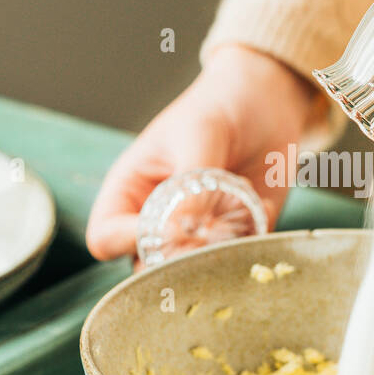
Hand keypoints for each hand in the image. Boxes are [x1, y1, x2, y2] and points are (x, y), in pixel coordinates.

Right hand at [86, 44, 315, 259]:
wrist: (268, 100)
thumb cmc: (218, 108)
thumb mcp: (200, 136)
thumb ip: (190, 186)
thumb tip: (181, 235)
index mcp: (131, 194)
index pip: (105, 238)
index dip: (128, 241)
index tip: (167, 227)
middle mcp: (159, 223)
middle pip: (147, 268)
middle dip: (175, 263)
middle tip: (208, 239)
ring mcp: (197, 237)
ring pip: (192, 275)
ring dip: (214, 260)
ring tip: (237, 219)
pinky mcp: (236, 240)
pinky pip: (236, 264)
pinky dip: (248, 251)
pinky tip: (260, 214)